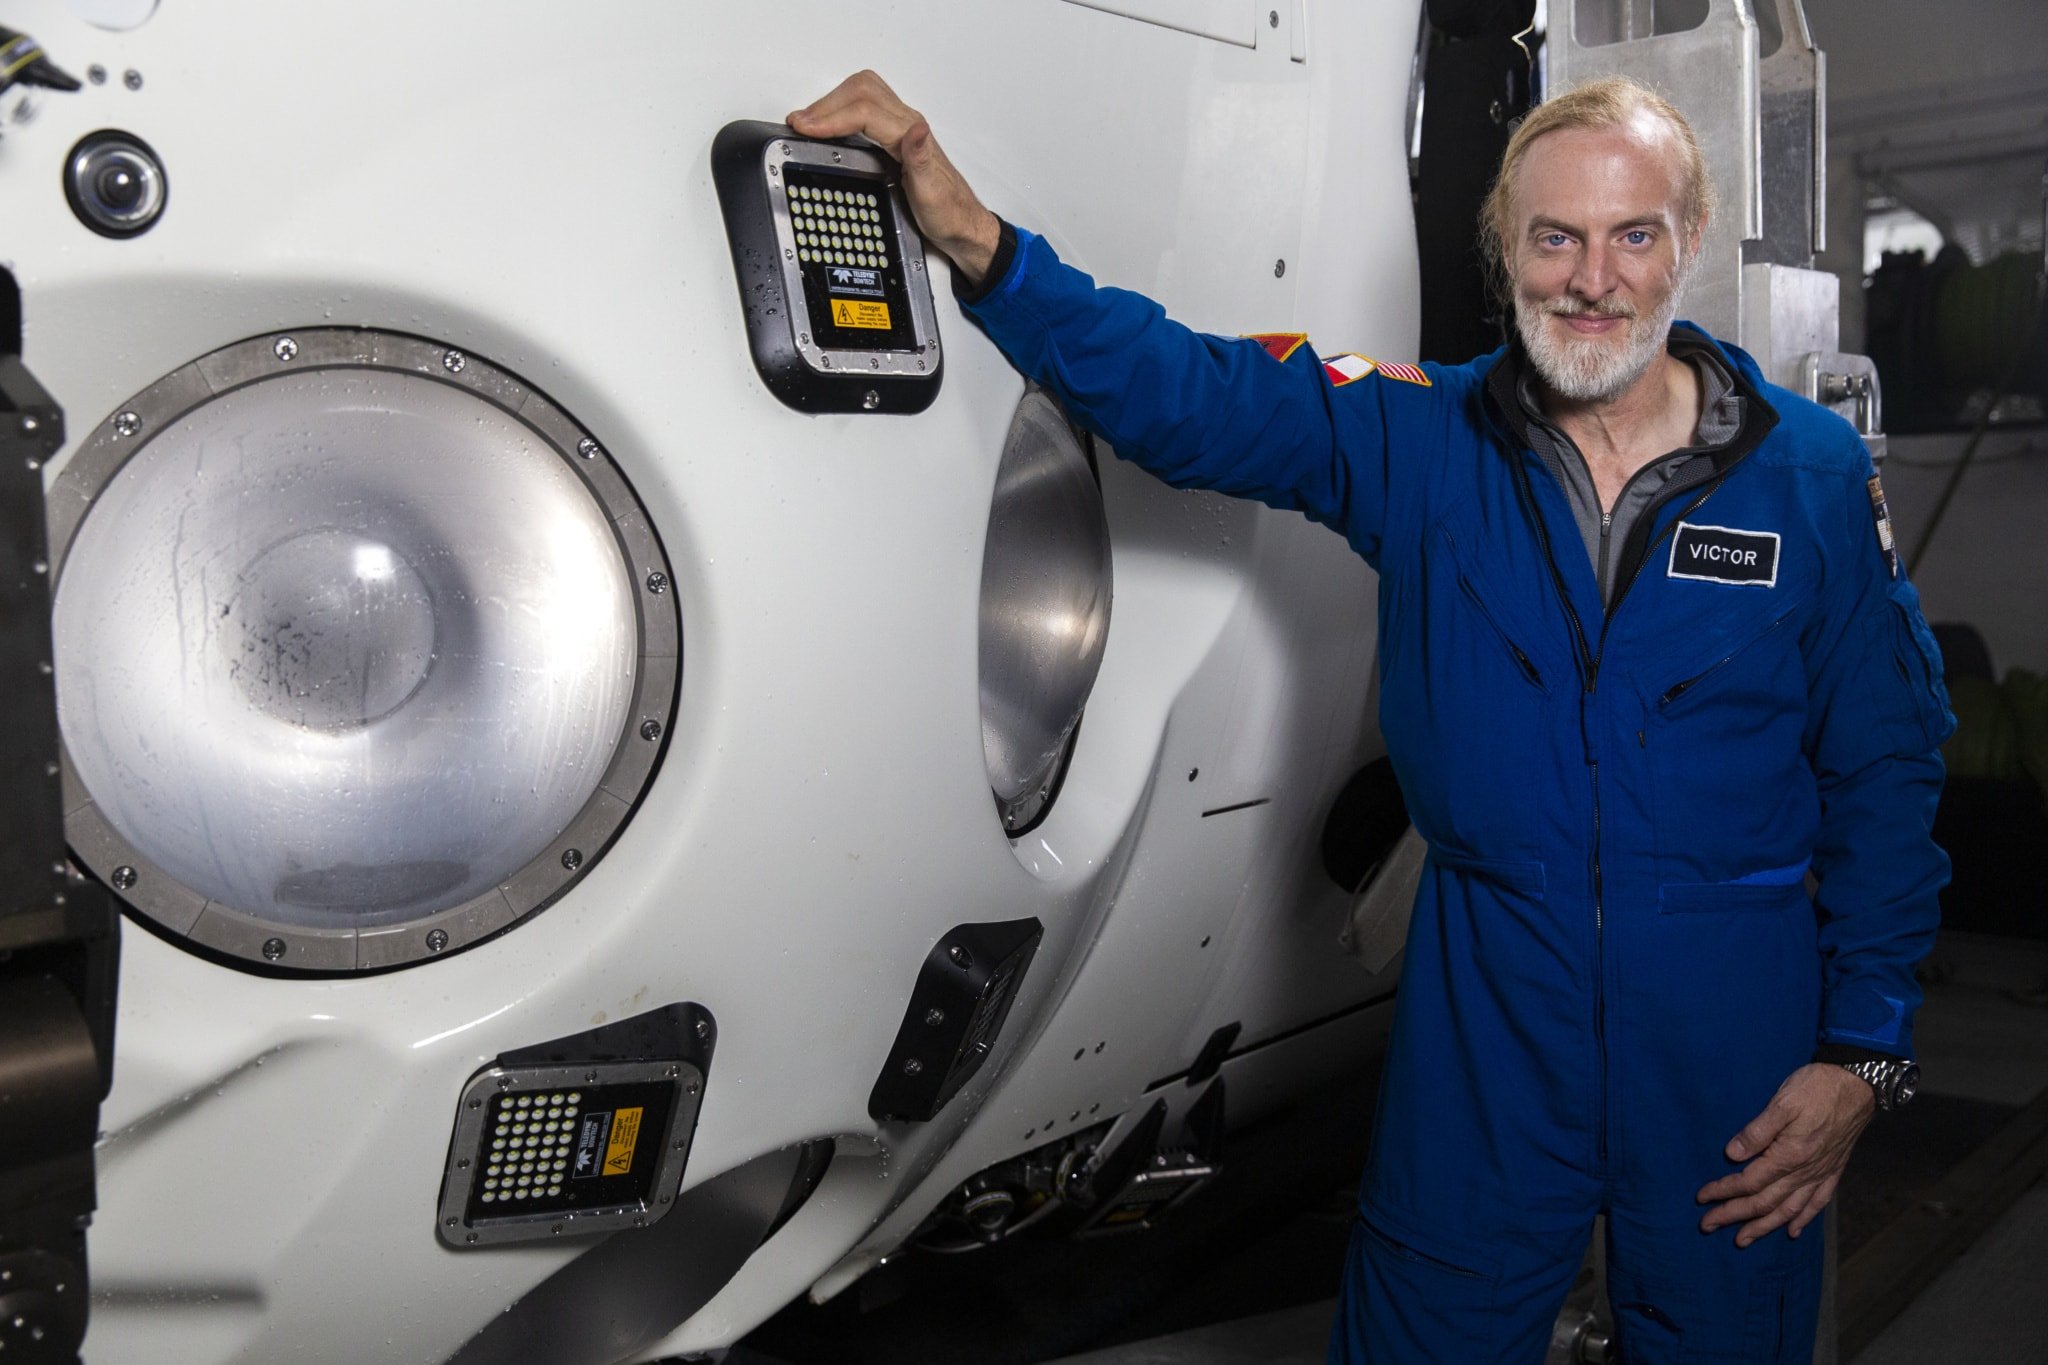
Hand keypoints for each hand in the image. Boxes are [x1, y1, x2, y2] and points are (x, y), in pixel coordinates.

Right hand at [788, 71, 1002, 285]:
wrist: (963, 227)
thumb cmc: (949, 214)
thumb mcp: (933, 194)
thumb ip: (921, 160)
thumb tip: (917, 129)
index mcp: (912, 134)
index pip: (864, 110)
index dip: (831, 116)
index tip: (806, 128)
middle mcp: (908, 124)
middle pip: (860, 90)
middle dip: (825, 104)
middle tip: (799, 124)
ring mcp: (901, 127)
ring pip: (861, 93)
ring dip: (831, 102)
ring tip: (807, 122)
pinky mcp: (895, 136)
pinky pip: (863, 108)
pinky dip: (839, 110)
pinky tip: (828, 125)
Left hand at [1696, 1063, 1874, 1246]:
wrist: (1857, 1084)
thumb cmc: (1816, 1088)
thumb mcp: (1782, 1103)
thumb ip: (1756, 1131)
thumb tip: (1732, 1155)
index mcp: (1789, 1155)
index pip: (1748, 1182)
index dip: (1723, 1191)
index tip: (1702, 1198)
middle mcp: (1805, 1171)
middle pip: (1764, 1202)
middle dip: (1734, 1216)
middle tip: (1708, 1226)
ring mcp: (1820, 1173)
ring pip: (1788, 1210)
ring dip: (1764, 1227)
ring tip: (1744, 1240)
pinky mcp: (1833, 1170)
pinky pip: (1817, 1203)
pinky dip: (1803, 1220)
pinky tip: (1791, 1230)